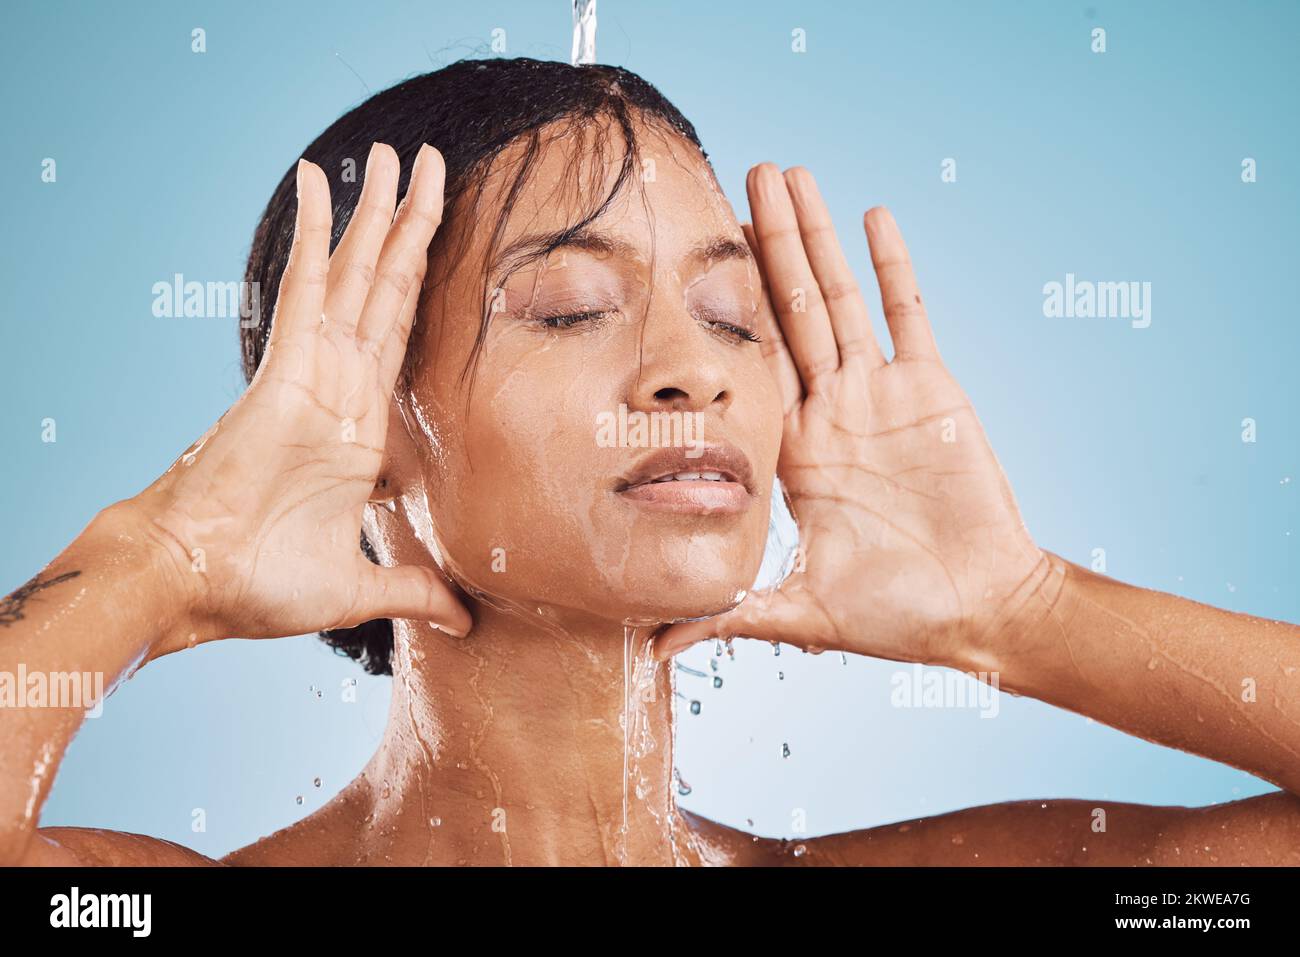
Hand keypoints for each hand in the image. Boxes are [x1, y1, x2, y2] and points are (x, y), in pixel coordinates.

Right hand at [125, 143, 470, 648]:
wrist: (194, 587)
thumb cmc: (257, 585)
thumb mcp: (360, 586)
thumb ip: (414, 591)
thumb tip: (465, 619)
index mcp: (360, 429)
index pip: (400, 338)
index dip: (421, 285)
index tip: (440, 240)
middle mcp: (339, 389)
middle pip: (385, 291)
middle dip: (411, 228)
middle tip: (434, 163)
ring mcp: (312, 374)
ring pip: (353, 276)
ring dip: (378, 215)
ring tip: (397, 153)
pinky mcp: (283, 372)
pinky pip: (302, 288)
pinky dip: (313, 234)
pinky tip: (321, 180)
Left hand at [654, 164, 1044, 666]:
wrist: (981, 610)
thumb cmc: (898, 615)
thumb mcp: (801, 614)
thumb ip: (731, 618)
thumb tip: (654, 649)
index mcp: (794, 453)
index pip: (748, 366)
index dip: (721, 312)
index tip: (687, 260)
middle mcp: (831, 411)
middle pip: (787, 312)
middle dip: (765, 245)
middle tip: (739, 175)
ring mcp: (880, 394)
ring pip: (839, 299)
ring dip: (816, 238)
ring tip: (792, 174)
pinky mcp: (932, 390)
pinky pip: (909, 317)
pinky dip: (892, 267)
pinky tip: (872, 215)